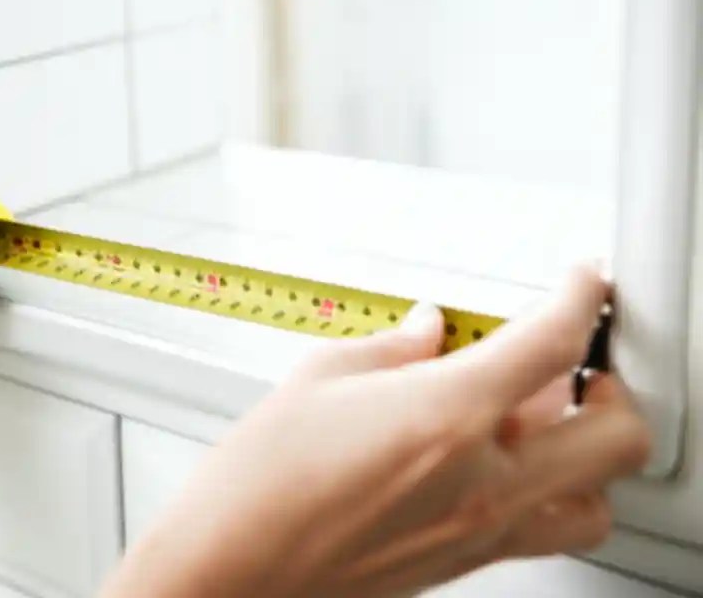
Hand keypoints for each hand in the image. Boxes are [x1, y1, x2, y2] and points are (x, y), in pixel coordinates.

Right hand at [103, 266, 649, 597]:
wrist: (231, 565)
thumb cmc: (259, 483)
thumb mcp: (318, 379)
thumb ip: (390, 348)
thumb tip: (425, 332)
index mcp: (447, 415)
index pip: (555, 342)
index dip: (582, 297)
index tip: (582, 284)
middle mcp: (483, 480)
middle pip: (617, 433)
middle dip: (613, 385)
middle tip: (576, 359)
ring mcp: (480, 531)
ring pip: (596, 498)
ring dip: (589, 452)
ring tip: (545, 419)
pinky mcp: (464, 564)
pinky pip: (544, 529)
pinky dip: (547, 492)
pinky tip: (497, 464)